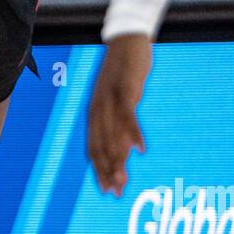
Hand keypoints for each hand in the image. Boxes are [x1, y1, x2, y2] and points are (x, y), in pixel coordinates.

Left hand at [87, 35, 151, 195]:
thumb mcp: (119, 100)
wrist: (126, 40)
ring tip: (124, 178)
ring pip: (112, 134)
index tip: (107, 191)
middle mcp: (97, 108)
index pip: (93, 148)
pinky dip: (133, 133)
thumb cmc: (124, 73)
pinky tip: (140, 148)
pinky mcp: (124, 89)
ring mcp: (109, 99)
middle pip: (100, 145)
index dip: (100, 170)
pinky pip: (128, 115)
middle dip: (108, 171)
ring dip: (118, 158)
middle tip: (116, 192)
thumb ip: (120, 123)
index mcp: (94, 113)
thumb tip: (126, 150)